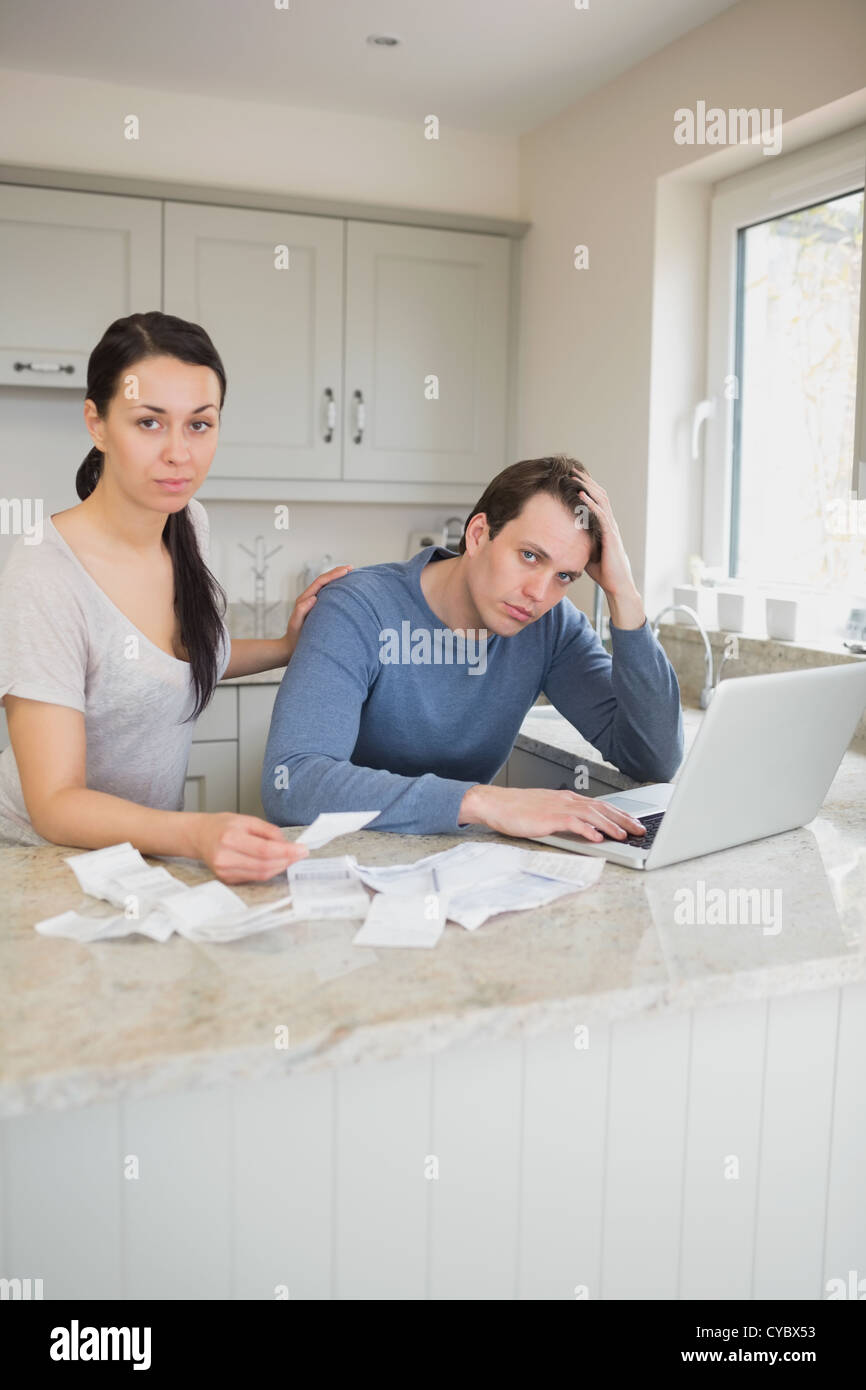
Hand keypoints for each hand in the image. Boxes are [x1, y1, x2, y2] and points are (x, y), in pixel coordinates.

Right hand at [191, 813, 309, 883]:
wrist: (200, 836)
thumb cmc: (222, 826)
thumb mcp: (247, 820)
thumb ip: (269, 831)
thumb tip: (287, 844)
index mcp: (230, 838)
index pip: (265, 850)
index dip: (287, 851)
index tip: (302, 849)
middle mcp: (225, 857)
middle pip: (264, 865)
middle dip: (287, 860)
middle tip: (300, 853)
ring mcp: (224, 871)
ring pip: (261, 874)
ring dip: (280, 867)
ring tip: (290, 857)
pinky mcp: (227, 879)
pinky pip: (254, 877)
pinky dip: (268, 871)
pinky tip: (275, 863)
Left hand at [285, 564, 351, 661]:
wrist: (290, 649)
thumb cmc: (294, 638)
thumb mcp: (296, 625)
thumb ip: (301, 611)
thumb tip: (313, 598)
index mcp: (305, 599)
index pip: (321, 582)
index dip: (333, 575)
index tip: (346, 571)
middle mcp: (309, 599)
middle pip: (324, 581)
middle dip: (337, 573)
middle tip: (351, 568)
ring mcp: (314, 604)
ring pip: (327, 587)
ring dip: (337, 580)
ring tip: (350, 575)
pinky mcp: (318, 610)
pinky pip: (329, 597)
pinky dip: (338, 591)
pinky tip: (346, 592)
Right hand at [458, 785, 645, 842]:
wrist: (495, 803)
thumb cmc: (517, 810)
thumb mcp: (547, 811)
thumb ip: (566, 818)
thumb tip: (586, 829)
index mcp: (567, 799)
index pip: (600, 806)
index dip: (620, 815)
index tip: (634, 823)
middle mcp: (566, 801)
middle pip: (601, 809)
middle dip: (624, 820)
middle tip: (640, 830)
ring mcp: (557, 808)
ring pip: (591, 815)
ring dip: (610, 826)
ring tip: (624, 836)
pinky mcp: (547, 818)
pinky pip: (572, 823)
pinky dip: (587, 829)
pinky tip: (597, 837)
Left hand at [573, 472, 636, 600]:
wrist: (618, 587)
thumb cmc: (604, 572)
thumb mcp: (587, 552)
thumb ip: (579, 541)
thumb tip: (563, 537)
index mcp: (606, 526)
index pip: (597, 500)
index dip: (586, 487)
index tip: (573, 477)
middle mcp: (610, 523)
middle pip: (600, 495)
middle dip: (586, 480)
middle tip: (573, 469)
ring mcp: (612, 529)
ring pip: (601, 500)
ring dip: (588, 486)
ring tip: (575, 475)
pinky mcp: (611, 537)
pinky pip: (601, 515)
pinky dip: (591, 503)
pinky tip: (581, 494)